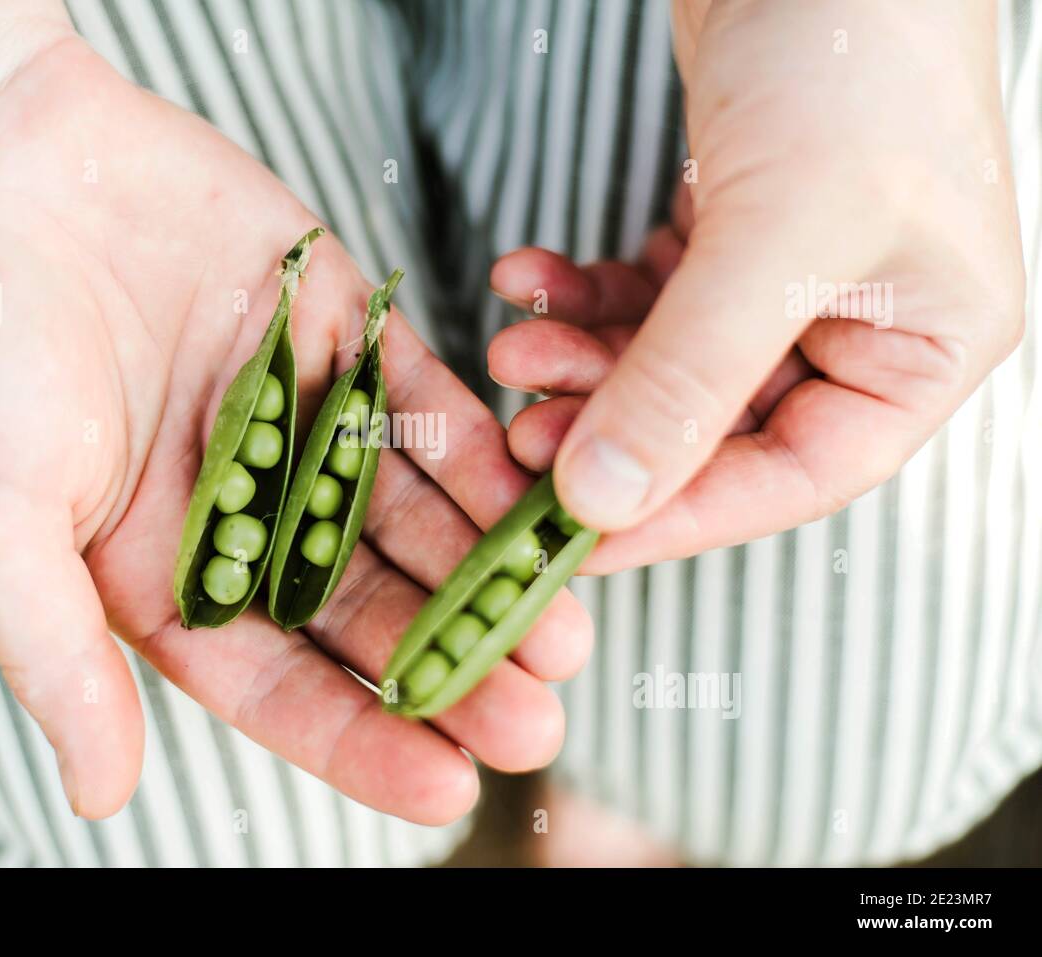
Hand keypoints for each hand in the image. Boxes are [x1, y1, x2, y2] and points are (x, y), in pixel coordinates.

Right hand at [0, 23, 588, 820]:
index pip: (275, 682)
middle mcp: (237, 508)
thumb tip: (98, 798)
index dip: (360, 739)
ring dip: (483, 576)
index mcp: (155, 570)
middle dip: (448, 668)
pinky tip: (534, 508)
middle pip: (361, 610)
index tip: (446, 787)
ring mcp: (294, 419)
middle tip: (535, 722)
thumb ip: (59, 657)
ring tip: (563, 637)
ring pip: (408, 520)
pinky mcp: (334, 331)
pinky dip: (476, 458)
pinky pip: (420, 407)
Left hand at [491, 0, 1023, 574]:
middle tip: (522, 436)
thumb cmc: (854, 52)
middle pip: (715, 429)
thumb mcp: (776, 234)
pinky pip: (642, 299)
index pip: (794, 477)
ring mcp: (787, 281)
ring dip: (581, 361)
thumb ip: (688, 376)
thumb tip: (604, 499)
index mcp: (922, 349)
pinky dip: (582, 296)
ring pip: (666, 367)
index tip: (578, 541)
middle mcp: (858, 325)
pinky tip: (528, 278)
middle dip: (610, 430)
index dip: (679, 517)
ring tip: (511, 346)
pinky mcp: (724, 233)